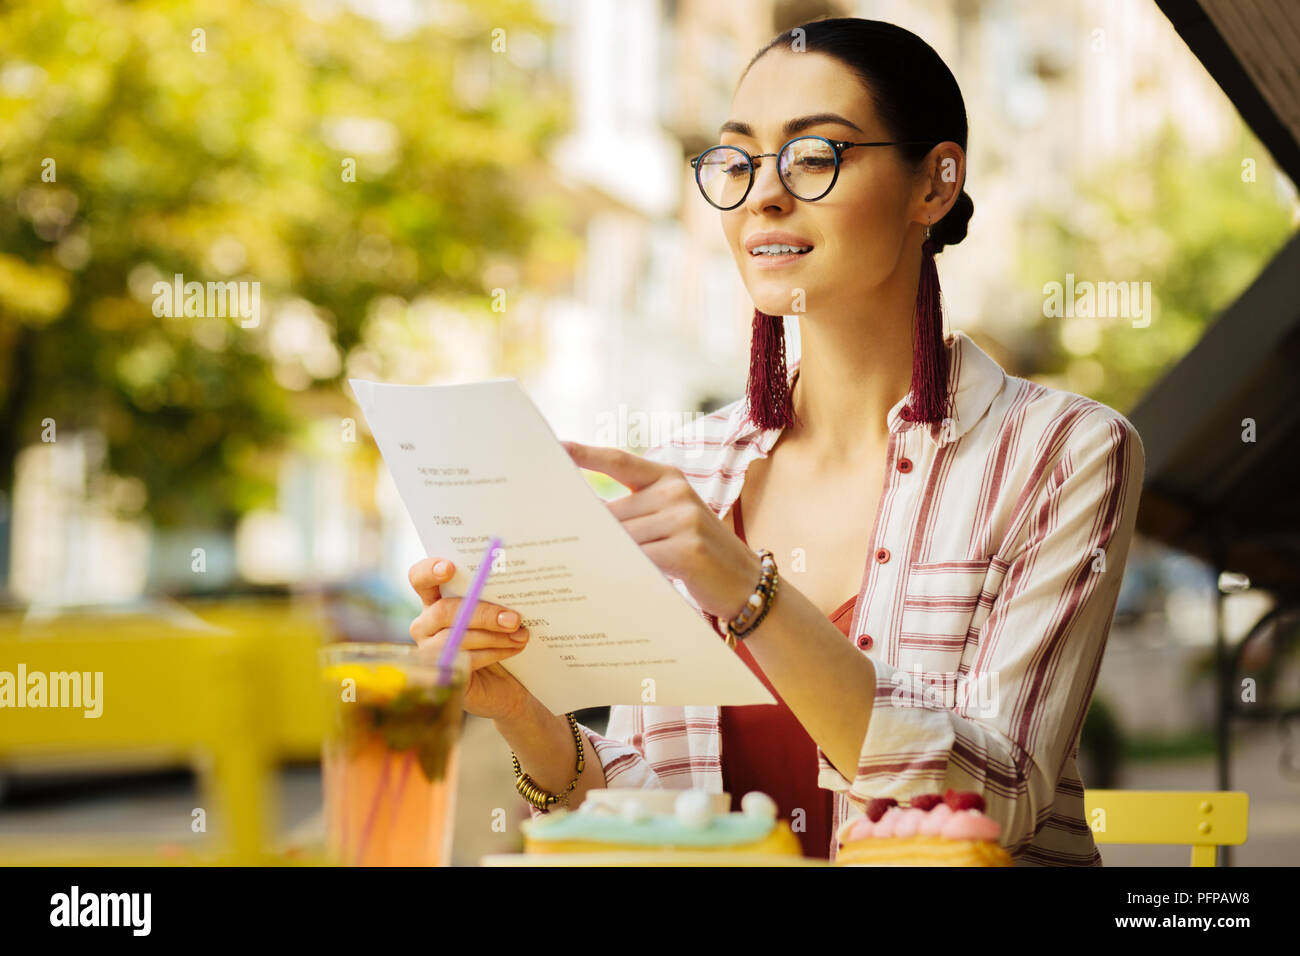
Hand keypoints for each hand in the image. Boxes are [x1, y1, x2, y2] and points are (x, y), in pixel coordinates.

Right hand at [407, 557, 537, 722]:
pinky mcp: (443, 672)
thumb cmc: (499, 635)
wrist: (505, 680)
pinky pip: (466, 659)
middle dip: (483, 613)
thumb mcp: (497, 611)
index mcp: (435, 598)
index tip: (450, 568)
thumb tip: (514, 585)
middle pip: (444, 611)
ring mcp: (430, 649)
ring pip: (457, 637)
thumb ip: (495, 596)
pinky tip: (513, 648)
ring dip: (494, 636)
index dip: (430, 571)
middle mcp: (426, 623)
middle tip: (513, 619)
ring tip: (520, 635)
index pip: (419, 578)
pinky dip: (494, 652)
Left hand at [561, 440, 759, 620]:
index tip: (555, 447)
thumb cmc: (697, 553)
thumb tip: (584, 521)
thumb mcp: (670, 521)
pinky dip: (623, 570)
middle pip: (612, 512)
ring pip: (622, 538)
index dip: (585, 454)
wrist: (745, 582)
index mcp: (668, 478)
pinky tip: (613, 581)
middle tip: (557, 541)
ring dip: (604, 555)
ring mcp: (683, 520)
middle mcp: (676, 492)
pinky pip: (639, 559)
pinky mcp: (687, 550)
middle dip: (588, 530)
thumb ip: (635, 514)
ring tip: (588, 569)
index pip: (619, 461)